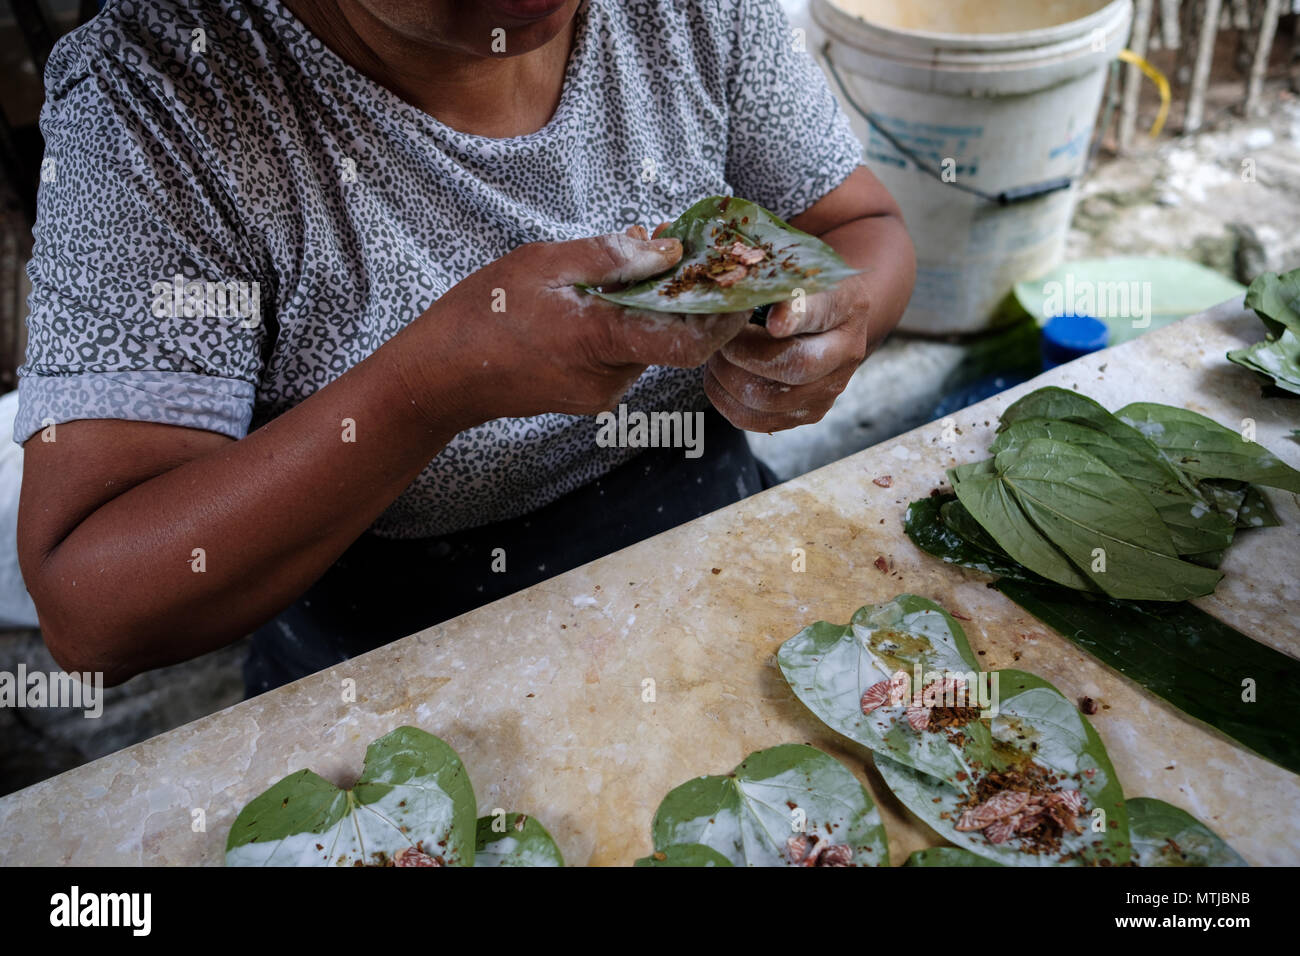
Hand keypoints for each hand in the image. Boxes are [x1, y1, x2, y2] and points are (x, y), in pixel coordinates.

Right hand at [393, 230, 750, 428]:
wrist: (442, 378)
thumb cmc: (484, 314)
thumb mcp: (545, 264)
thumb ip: (611, 256)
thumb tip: (668, 248)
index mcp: (602, 341)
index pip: (689, 342)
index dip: (721, 315)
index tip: (735, 282)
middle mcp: (611, 378)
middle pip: (670, 336)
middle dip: (678, 293)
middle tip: (669, 245)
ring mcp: (602, 394)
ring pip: (646, 344)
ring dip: (646, 306)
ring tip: (622, 261)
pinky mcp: (591, 397)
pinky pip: (623, 355)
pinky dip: (622, 324)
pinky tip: (596, 296)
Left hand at [703, 277, 879, 431]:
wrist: (829, 320)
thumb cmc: (803, 289)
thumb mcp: (797, 270)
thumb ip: (775, 278)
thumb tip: (736, 291)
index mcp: (846, 307)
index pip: (820, 312)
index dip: (794, 317)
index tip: (773, 322)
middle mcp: (846, 353)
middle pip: (795, 366)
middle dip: (743, 354)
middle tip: (720, 338)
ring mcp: (829, 390)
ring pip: (768, 399)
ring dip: (728, 377)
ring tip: (717, 355)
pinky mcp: (807, 414)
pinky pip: (755, 419)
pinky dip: (726, 399)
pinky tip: (719, 376)